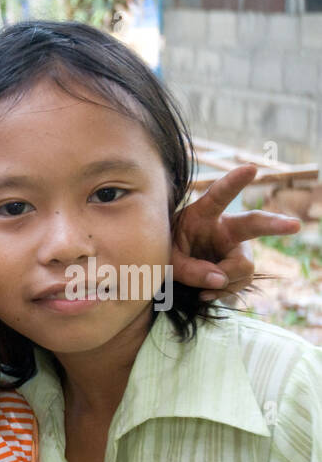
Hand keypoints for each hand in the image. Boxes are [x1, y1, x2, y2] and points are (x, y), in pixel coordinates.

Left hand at [173, 164, 301, 302]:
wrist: (170, 266)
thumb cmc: (166, 253)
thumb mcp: (167, 261)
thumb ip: (189, 270)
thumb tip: (220, 280)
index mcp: (203, 214)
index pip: (219, 195)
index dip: (234, 182)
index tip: (251, 169)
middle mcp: (225, 228)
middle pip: (254, 224)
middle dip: (275, 224)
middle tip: (294, 226)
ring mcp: (236, 247)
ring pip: (244, 267)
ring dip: (224, 281)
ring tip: (199, 286)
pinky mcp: (239, 265)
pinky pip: (241, 282)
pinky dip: (224, 291)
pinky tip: (206, 293)